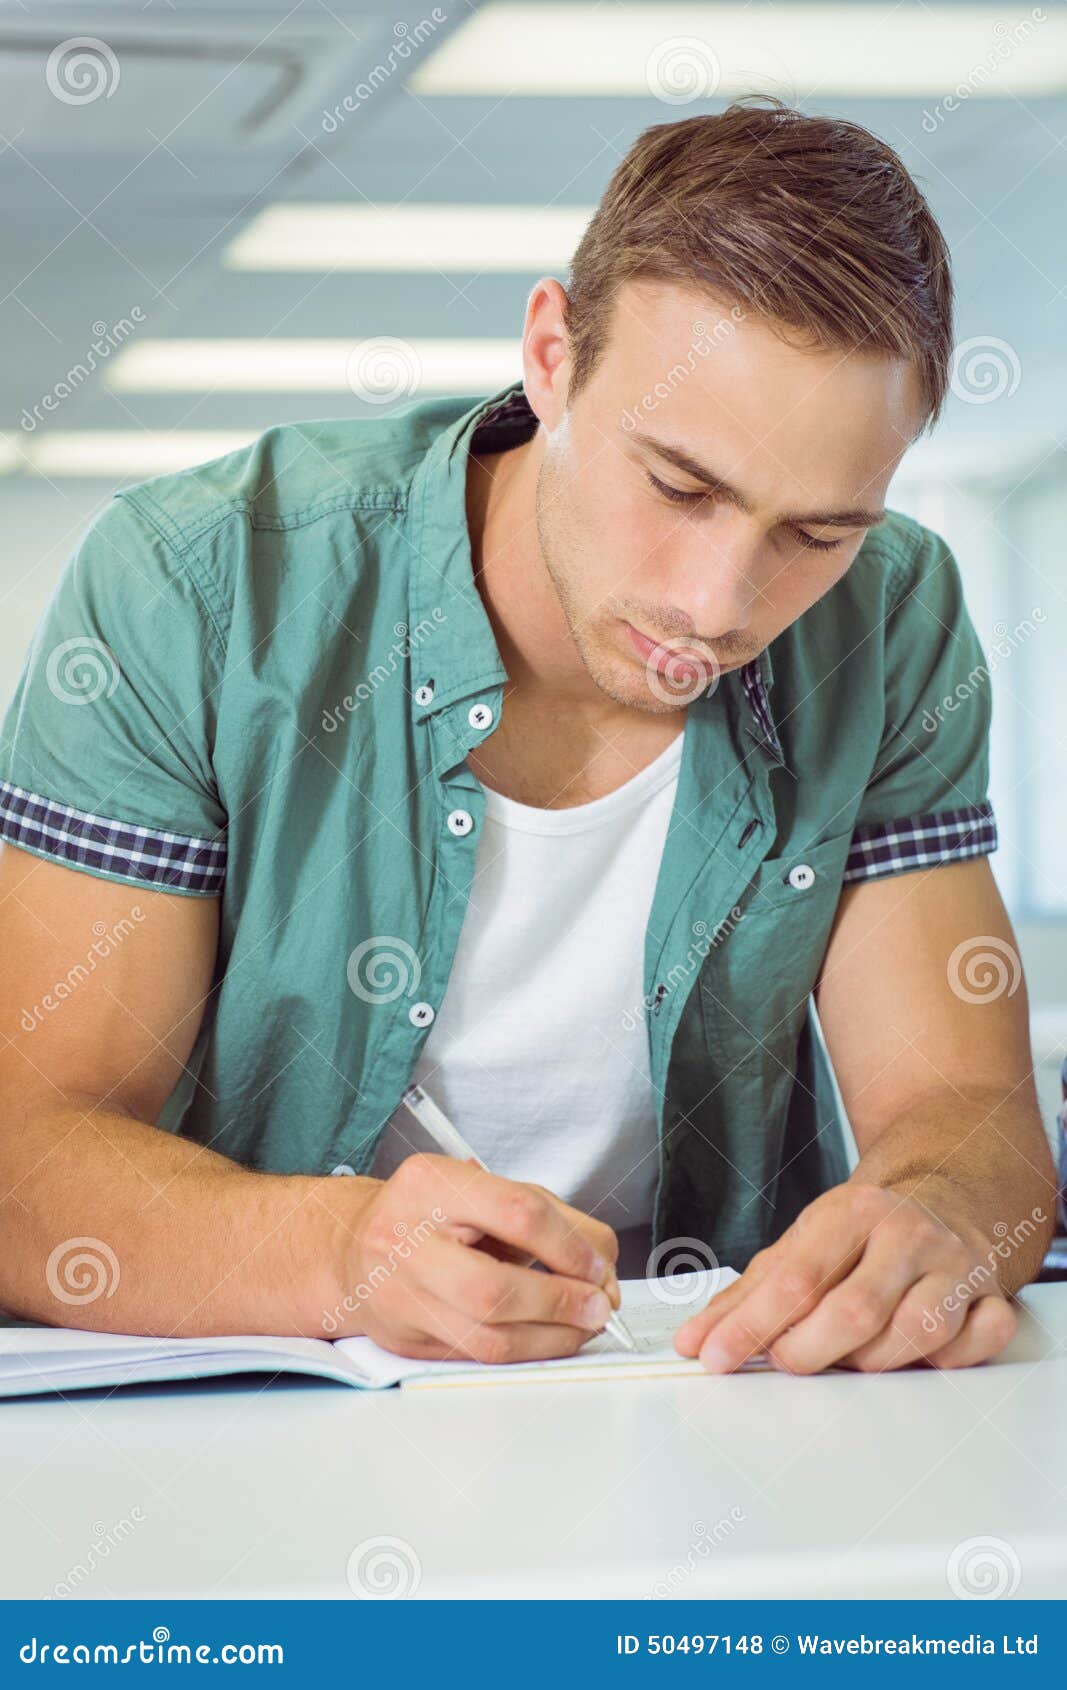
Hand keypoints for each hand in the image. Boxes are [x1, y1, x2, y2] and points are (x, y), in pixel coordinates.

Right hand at [342, 1153, 619, 1362]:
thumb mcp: (487, 1192)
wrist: (354, 1246)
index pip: (518, 1213)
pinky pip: (478, 1357)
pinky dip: (527, 1351)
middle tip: (599, 1306)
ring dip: (552, 1337)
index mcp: (430, 1185)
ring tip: (583, 1325)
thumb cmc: (432, 1214)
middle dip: (561, 1303)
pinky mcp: (404, 1340)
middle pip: (495, 1289)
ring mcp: (398, 1296)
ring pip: (488, 1336)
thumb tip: (602, 1265)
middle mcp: (404, 1240)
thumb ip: (551, 1218)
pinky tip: (551, 1337)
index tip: (599, 1266)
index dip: (571, 1246)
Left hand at [674, 1181, 1016, 1374]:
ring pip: (918, 1332)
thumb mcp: (799, 1246)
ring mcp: (953, 1265)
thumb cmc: (861, 1235)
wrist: (943, 1197)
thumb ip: (745, 1297)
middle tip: (787, 1362)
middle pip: (855, 1310)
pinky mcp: (992, 1295)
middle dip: (809, 1352)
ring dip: (874, 1361)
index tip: (716, 1358)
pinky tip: (923, 1352)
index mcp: (850, 1212)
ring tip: (850, 1354)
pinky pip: (980, 1340)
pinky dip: (952, 1357)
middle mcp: (906, 1234)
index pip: (795, 1277)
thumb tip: (693, 1341)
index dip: (751, 1325)